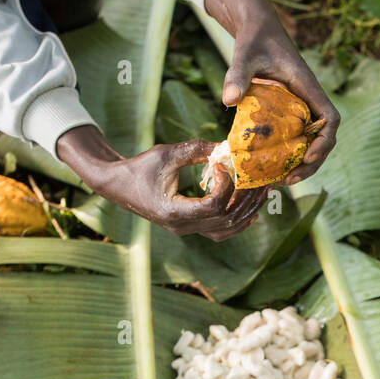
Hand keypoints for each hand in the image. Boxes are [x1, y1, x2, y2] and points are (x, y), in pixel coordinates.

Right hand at [56, 126, 266, 238]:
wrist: (118, 186)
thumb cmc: (139, 168)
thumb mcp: (166, 153)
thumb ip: (196, 150)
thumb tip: (227, 146)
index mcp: (173, 212)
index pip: (214, 206)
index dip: (227, 186)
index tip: (225, 165)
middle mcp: (181, 227)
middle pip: (225, 220)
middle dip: (246, 199)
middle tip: (261, 180)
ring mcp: (186, 230)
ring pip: (225, 230)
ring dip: (246, 211)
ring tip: (261, 193)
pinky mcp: (188, 227)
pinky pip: (218, 231)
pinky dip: (236, 221)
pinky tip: (249, 208)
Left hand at [204, 0, 338, 183]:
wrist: (255, 28)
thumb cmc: (254, 38)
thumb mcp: (244, 54)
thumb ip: (238, 75)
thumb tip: (228, 101)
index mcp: (307, 87)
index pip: (330, 118)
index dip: (325, 140)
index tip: (309, 155)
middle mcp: (308, 99)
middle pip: (324, 138)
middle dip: (312, 162)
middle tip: (290, 180)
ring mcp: (300, 107)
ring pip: (312, 141)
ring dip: (302, 163)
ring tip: (282, 180)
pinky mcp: (289, 111)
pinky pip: (296, 137)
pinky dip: (289, 154)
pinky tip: (272, 167)